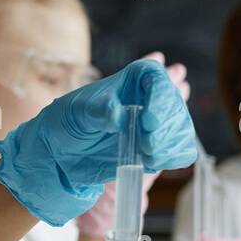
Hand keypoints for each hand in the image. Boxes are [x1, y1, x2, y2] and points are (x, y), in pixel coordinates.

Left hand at [0, 59, 198, 225]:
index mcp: (131, 80)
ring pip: (180, 129)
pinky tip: (151, 162)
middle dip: (166, 128)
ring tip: (146, 156)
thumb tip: (118, 115)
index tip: (148, 121)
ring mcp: (154, 123)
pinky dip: (172, 157)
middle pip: (174, 106)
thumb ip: (98, 111)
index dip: (161, 97)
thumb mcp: (76, 113)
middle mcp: (147, 98)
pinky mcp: (155, 147)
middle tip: (147, 146)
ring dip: (169, 145)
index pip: (157, 78)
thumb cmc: (63, 125)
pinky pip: (178, 150)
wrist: (60, 157)